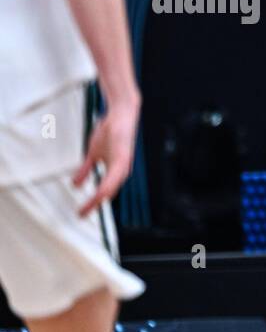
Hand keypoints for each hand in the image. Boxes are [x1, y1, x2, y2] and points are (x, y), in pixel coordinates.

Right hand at [73, 100, 139, 217]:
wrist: (120, 115)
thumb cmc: (109, 134)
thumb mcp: (93, 154)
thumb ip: (85, 170)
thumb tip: (75, 185)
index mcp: (116, 173)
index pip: (104, 192)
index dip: (93, 204)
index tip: (80, 213)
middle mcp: (122, 172)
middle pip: (108, 194)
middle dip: (93, 206)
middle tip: (80, 216)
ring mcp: (123, 166)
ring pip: (110, 190)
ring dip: (96, 201)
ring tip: (85, 210)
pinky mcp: (122, 159)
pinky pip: (112, 178)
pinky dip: (103, 189)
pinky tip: (96, 196)